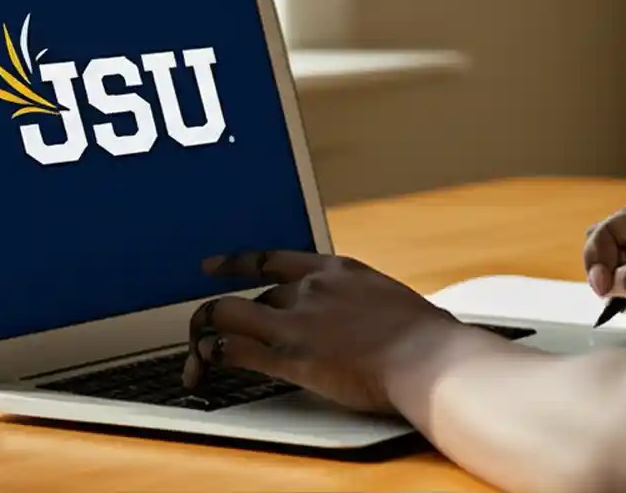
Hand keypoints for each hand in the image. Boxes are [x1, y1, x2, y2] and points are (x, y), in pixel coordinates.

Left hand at [182, 251, 460, 411]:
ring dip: (203, 336)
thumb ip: (370, 309)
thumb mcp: (393, 306)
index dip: (235, 262)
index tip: (211, 265)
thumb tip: (379, 323)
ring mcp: (296, 319)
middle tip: (208, 337)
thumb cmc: (427, 340)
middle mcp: (310, 288)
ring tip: (195, 359)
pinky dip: (210, 356)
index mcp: (337, 271)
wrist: (430, 358)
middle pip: (250, 298)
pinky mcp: (288, 354)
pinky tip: (205, 367)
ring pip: (224, 315)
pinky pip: (231, 348)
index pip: (272, 257)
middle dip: (227, 320)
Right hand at [583, 206, 625, 317]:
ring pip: (608, 258)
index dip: (604, 246)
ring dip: (609, 284)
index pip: (623, 221)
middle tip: (608, 296)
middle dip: (601, 265)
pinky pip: (617, 278)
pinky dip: (618, 295)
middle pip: (608, 236)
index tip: (604, 283)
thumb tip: (609, 281)